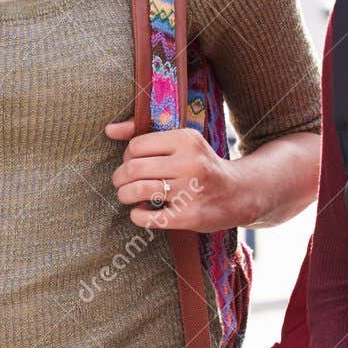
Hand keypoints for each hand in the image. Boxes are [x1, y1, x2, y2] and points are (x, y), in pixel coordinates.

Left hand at [105, 120, 252, 231]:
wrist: (239, 193)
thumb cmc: (201, 165)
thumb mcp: (181, 142)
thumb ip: (144, 133)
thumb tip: (109, 130)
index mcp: (186, 140)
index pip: (136, 146)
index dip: (127, 156)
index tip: (132, 163)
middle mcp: (190, 163)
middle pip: (133, 168)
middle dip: (119, 177)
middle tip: (121, 182)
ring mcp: (190, 191)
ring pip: (137, 191)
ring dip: (124, 195)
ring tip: (127, 196)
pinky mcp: (189, 216)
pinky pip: (148, 217)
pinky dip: (137, 216)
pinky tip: (141, 212)